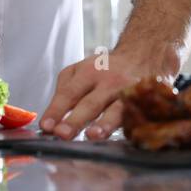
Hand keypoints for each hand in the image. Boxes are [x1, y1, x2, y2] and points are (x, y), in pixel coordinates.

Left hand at [39, 46, 177, 140]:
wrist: (143, 53)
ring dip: (104, 124)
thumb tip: (52, 118)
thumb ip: (66, 89)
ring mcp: (128, 92)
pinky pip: (136, 116)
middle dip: (75, 120)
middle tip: (62, 134)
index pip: (68, 94)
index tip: (46, 126)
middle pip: (90, 104)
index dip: (56, 110)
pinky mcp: (144, 101)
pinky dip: (129, 127)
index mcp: (88, 72)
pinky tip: (125, 137)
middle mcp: (108, 81)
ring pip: (116, 110)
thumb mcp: (81, 69)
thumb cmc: (106, 68)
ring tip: (93, 135)